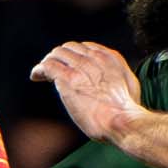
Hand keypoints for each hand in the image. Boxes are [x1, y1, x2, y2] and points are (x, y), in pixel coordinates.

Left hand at [31, 39, 146, 140]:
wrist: (120, 120)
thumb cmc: (127, 111)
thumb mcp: (131, 85)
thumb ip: (120, 75)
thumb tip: (111, 78)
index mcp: (110, 58)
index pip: (86, 47)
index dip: (74, 56)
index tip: (70, 65)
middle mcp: (94, 58)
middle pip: (69, 48)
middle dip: (60, 57)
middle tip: (53, 69)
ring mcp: (79, 67)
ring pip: (56, 54)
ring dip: (48, 62)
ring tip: (42, 73)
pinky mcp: (67, 78)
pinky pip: (47, 66)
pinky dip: (39, 69)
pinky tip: (35, 77)